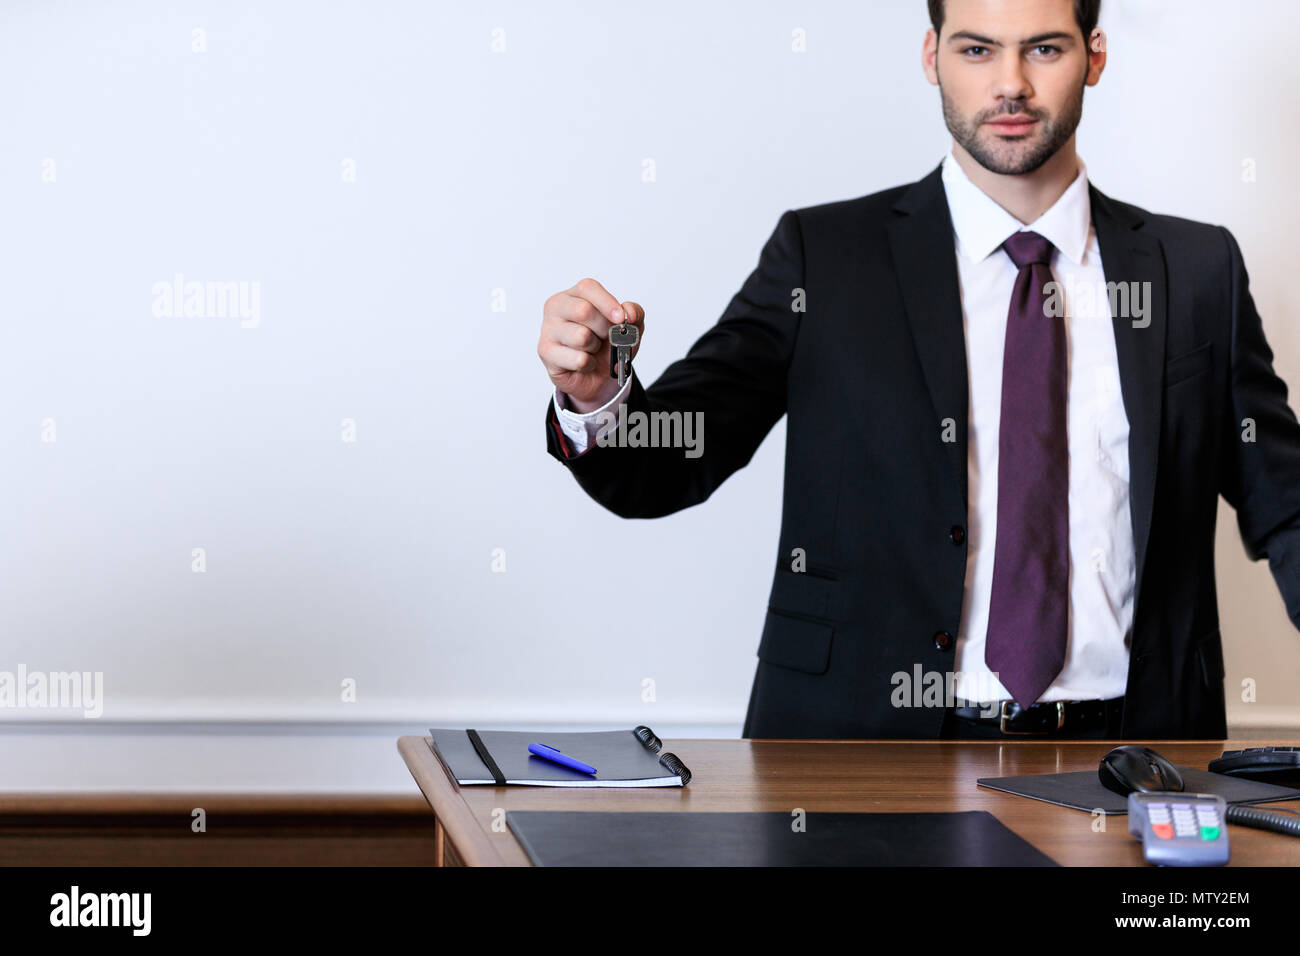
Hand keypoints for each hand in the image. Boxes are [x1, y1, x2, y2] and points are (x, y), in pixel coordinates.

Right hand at [538, 277, 644, 411]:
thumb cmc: (608, 345)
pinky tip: (585, 363)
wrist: (598, 376)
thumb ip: (635, 314)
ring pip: (581, 337)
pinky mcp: (546, 351)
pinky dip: (589, 364)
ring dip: (595, 348)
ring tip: (592, 349)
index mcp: (574, 295)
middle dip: (604, 328)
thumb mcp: (629, 327)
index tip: (621, 318)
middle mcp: (556, 307)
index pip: (587, 288)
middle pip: (584, 311)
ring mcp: (548, 329)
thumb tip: (630, 313)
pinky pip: (578, 359)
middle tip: (606, 337)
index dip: (607, 302)